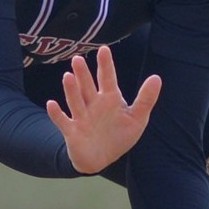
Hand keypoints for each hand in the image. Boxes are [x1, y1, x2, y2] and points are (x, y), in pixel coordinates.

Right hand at [45, 45, 160, 173]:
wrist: (101, 159)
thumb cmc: (119, 135)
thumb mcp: (137, 118)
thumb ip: (146, 99)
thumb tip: (157, 77)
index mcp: (110, 99)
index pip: (108, 79)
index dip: (106, 65)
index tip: (104, 49)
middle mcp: (93, 105)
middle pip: (88, 87)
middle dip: (83, 74)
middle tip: (78, 59)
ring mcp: (81, 117)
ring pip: (75, 101)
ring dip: (71, 90)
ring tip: (67, 76)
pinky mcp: (72, 132)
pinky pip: (63, 122)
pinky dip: (57, 114)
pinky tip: (51, 104)